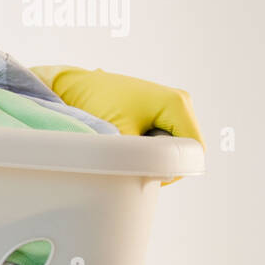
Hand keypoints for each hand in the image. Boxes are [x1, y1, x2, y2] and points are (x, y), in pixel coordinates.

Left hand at [30, 64, 202, 183]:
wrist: (71, 87)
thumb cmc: (93, 106)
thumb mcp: (120, 138)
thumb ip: (144, 160)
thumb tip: (157, 178)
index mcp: (177, 103)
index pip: (194, 150)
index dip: (173, 169)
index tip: (146, 174)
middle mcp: (180, 100)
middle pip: (185, 147)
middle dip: (163, 161)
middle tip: (131, 161)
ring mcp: (169, 103)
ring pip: (173, 143)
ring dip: (153, 153)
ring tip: (125, 146)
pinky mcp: (158, 108)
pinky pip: (161, 136)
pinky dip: (146, 145)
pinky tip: (126, 138)